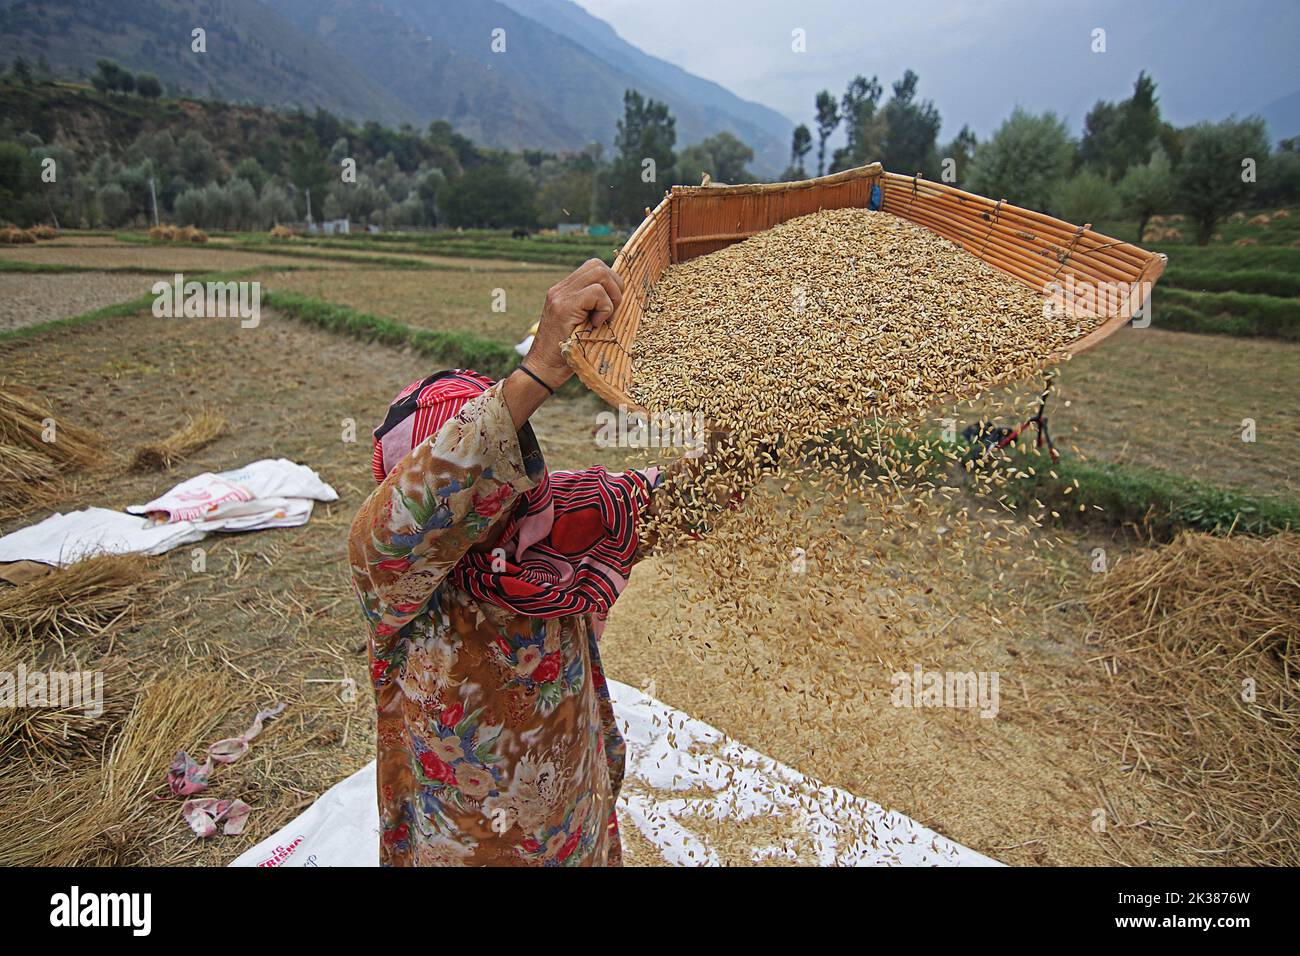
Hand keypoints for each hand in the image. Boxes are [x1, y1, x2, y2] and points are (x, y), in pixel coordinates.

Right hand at [524, 258, 623, 387]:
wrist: (544, 368)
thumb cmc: (568, 352)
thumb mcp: (584, 324)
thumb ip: (594, 308)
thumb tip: (620, 297)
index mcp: (565, 291)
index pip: (594, 267)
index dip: (611, 282)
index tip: (611, 306)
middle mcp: (560, 289)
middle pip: (597, 265)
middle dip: (615, 286)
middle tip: (611, 311)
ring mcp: (560, 296)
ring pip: (599, 274)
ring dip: (611, 296)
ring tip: (603, 318)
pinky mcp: (563, 307)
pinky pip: (596, 292)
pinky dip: (604, 308)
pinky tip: (595, 325)